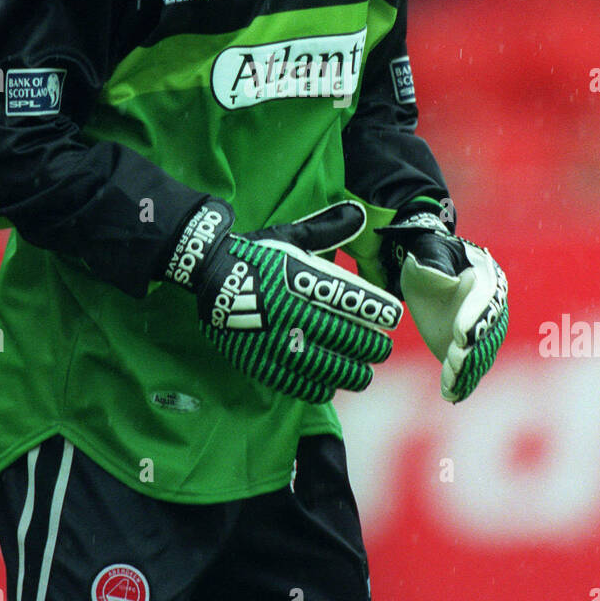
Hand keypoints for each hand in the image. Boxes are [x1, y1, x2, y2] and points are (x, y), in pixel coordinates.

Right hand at [165, 199, 402, 402]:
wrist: (206, 271)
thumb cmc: (255, 254)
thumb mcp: (291, 236)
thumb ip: (328, 228)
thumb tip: (359, 212)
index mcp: (302, 279)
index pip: (350, 300)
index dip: (376, 312)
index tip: (393, 319)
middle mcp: (292, 311)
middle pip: (342, 336)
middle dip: (369, 347)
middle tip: (383, 350)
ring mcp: (274, 338)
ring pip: (322, 364)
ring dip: (348, 373)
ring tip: (363, 375)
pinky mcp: (257, 358)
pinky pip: (291, 381)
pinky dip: (314, 387)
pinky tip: (329, 388)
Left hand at [378, 204, 507, 401]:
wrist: (423, 273)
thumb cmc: (426, 257)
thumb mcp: (426, 254)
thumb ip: (436, 263)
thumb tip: (451, 279)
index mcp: (487, 279)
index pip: (485, 303)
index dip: (474, 320)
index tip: (460, 335)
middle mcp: (491, 308)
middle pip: (487, 333)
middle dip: (471, 351)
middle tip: (454, 361)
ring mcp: (480, 331)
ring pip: (480, 354)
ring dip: (467, 370)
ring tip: (452, 383)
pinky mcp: (466, 349)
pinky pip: (468, 367)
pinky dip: (461, 381)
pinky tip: (449, 393)